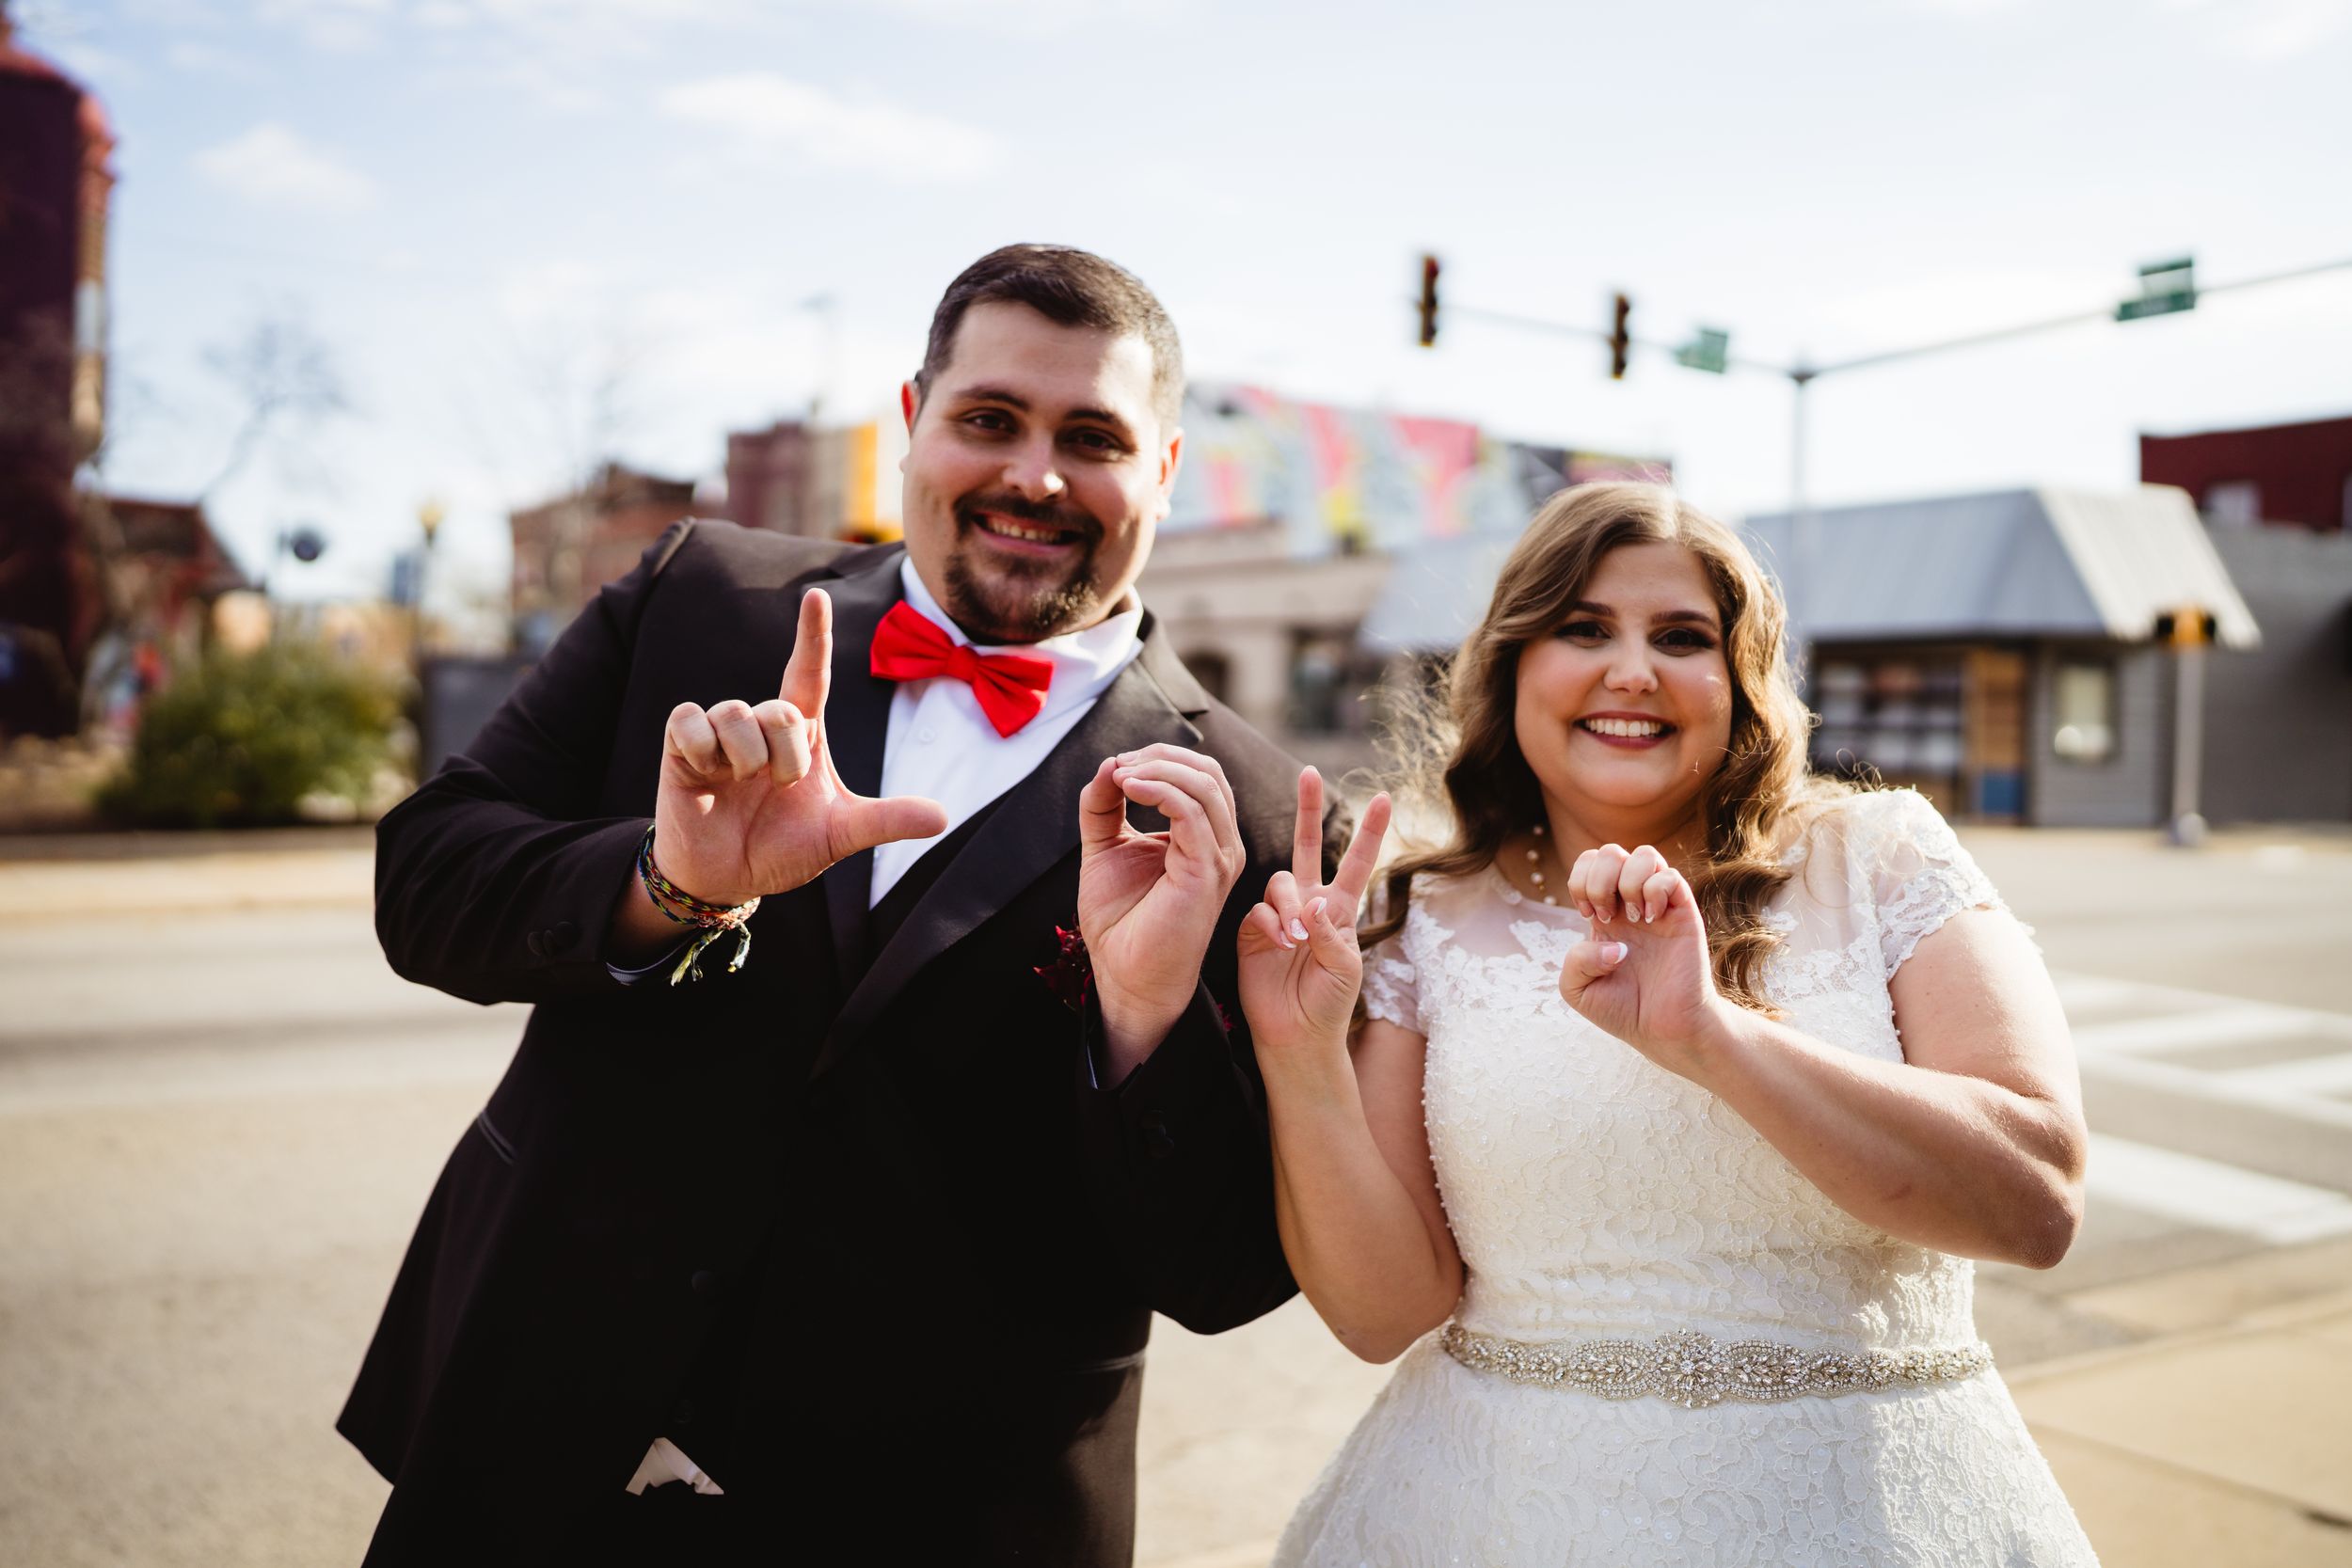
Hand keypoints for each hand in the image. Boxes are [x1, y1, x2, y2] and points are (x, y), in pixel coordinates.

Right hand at [652, 588, 948, 905]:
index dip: (813, 634)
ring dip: (745, 759)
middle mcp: (762, 723)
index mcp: (802, 733)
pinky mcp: (680, 744)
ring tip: (739, 784)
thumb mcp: (840, 834)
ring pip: (736, 714)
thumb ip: (886, 821)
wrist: (729, 877)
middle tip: (777, 787)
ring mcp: (721, 732)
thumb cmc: (784, 848)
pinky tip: (706, 775)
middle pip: (780, 709)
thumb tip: (943, 817)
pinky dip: (703, 752)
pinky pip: (689, 721)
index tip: (816, 595)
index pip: (809, 671)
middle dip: (786, 758)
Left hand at [1077, 743, 1247, 1058]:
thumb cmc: (1122, 920)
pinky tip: (1129, 790)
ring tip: (1120, 778)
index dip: (1159, 758)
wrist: (1126, 975)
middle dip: (1160, 757)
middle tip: (1120, 766)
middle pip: (1208, 771)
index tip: (1117, 767)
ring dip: (1157, 770)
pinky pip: (1192, 812)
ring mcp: (1220, 857)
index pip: (1200, 774)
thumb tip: (1111, 762)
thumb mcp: (1106, 847)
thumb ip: (1104, 805)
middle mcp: (1221, 844)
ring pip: (1204, 785)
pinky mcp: (1207, 872)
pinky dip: (1159, 790)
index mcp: (1205, 836)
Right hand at [1237, 767, 1390, 1057]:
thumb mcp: (1346, 967)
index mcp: (1339, 909)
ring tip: (1298, 940)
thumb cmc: (1330, 1002)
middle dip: (1308, 809)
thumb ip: (1332, 932)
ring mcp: (1278, 915)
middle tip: (1309, 772)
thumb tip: (1313, 902)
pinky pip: (1258, 911)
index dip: (1369, 832)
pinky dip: (1271, 924)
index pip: (1357, 862)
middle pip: (1306, 846)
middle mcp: (1307, 904)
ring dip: (1290, 905)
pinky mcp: (1252, 930)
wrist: (1296, 1034)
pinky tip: (1281, 946)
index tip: (1384, 797)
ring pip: (1280, 881)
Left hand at [1555, 843, 1724, 1074]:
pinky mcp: (1683, 914)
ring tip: (1634, 918)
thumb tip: (1614, 942)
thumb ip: (1575, 961)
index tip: (1589, 916)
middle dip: (1599, 879)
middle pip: (1610, 851)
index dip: (1580, 880)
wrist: (1663, 1030)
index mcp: (1603, 913)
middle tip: (1605, 916)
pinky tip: (1652, 919)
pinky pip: (1670, 876)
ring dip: (1628, 881)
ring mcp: (1658, 906)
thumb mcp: (1577, 990)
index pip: (1587, 865)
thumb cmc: (1622, 1010)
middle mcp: (1630, 904)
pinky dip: (1655, 890)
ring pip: (1644, 854)